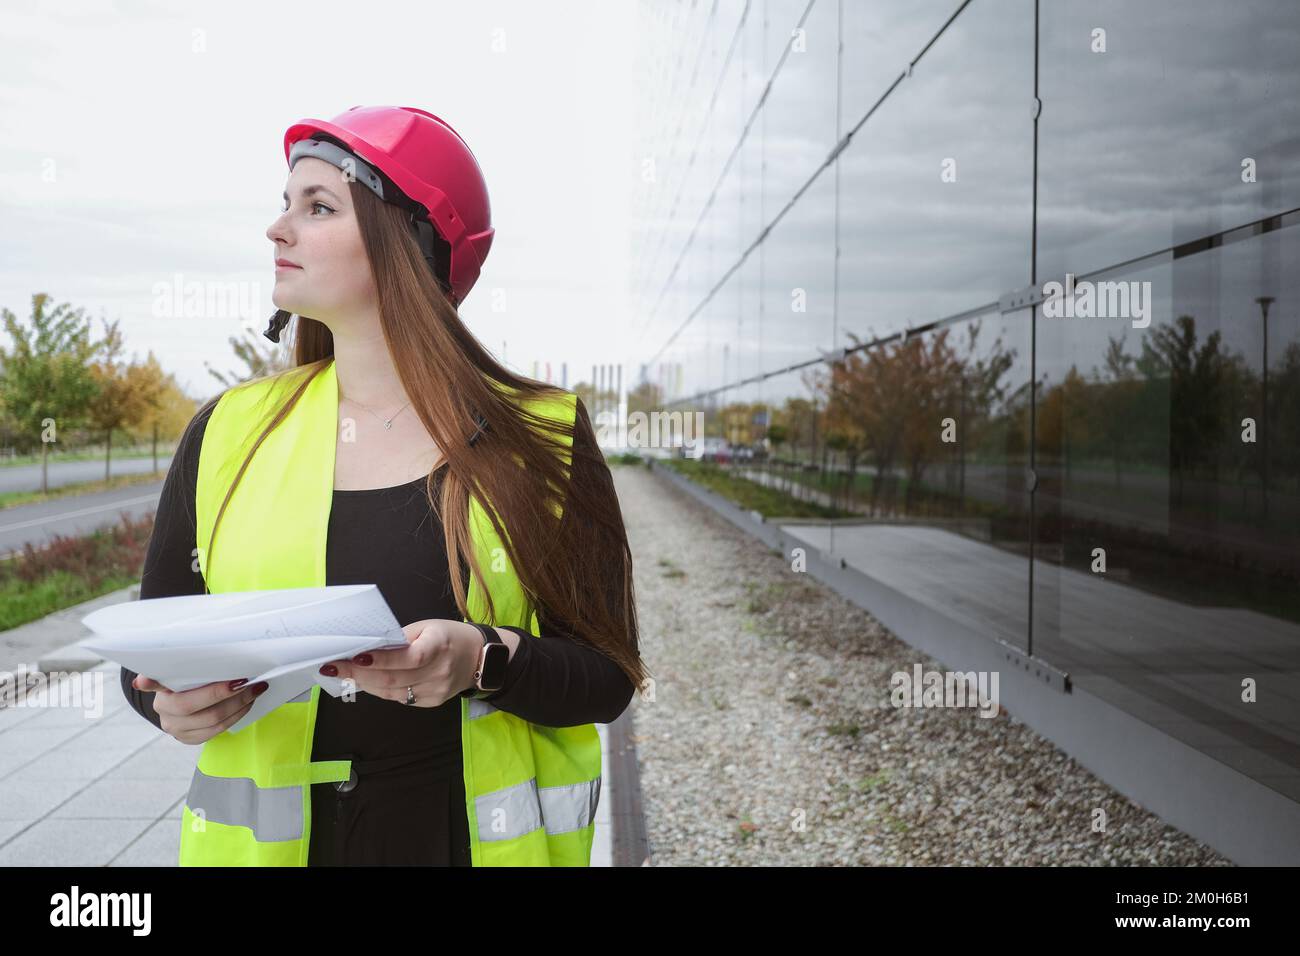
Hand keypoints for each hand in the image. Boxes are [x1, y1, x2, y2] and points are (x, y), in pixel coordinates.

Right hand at [131, 675, 268, 744]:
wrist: (186, 706)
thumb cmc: (191, 682)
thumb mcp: (187, 670)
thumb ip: (186, 665)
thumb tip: (181, 662)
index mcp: (160, 688)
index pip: (152, 683)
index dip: (148, 682)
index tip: (143, 681)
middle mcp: (163, 710)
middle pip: (191, 705)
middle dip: (223, 693)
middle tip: (246, 681)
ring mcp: (175, 727)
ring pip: (212, 719)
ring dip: (239, 704)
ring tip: (255, 689)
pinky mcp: (189, 739)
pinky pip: (218, 730)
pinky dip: (237, 714)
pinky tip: (247, 703)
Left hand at [318, 619, 482, 708]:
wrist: (479, 658)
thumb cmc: (448, 637)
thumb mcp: (427, 627)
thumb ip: (399, 638)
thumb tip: (367, 647)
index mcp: (439, 645)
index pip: (409, 657)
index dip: (381, 660)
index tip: (355, 657)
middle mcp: (440, 671)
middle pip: (393, 679)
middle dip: (359, 674)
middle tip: (334, 667)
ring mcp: (436, 690)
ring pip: (392, 692)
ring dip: (365, 683)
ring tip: (343, 674)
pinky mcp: (432, 702)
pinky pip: (400, 698)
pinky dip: (381, 690)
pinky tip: (367, 681)